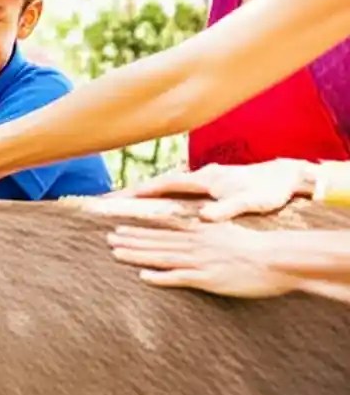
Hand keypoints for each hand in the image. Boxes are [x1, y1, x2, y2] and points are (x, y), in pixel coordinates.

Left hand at [107, 223, 298, 298]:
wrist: (276, 259)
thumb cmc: (256, 247)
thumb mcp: (227, 231)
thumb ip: (207, 231)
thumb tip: (194, 228)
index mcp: (200, 232)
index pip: (162, 230)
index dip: (139, 229)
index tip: (119, 227)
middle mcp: (195, 244)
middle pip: (157, 242)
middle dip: (131, 240)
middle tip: (108, 238)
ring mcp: (200, 261)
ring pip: (162, 257)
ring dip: (137, 255)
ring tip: (116, 252)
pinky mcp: (208, 279)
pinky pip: (180, 278)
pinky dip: (161, 277)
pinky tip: (143, 276)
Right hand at [111, 159, 312, 221]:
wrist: (286, 176)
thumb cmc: (268, 190)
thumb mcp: (249, 202)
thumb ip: (226, 209)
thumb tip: (204, 218)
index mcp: (204, 179)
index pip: (163, 185)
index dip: (139, 192)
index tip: (116, 199)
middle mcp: (200, 176)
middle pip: (159, 184)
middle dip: (133, 193)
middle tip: (107, 202)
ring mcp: (205, 179)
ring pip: (167, 187)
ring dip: (146, 195)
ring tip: (124, 205)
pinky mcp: (211, 186)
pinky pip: (179, 191)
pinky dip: (163, 197)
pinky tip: (157, 206)